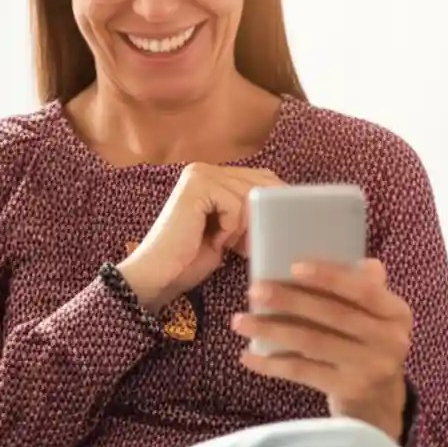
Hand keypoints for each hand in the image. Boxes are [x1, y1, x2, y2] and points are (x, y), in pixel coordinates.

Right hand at [119, 164, 283, 311]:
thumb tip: (287, 205)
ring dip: (243, 227)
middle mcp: (205, 169)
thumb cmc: (193, 258)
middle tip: (245, 244)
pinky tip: (213, 240)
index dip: (275, 203)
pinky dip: (230, 228)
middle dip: (260, 217)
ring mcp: (198, 174)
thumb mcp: (232, 231)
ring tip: (225, 243)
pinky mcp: (195, 187)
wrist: (160, 277)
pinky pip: (234, 204)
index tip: (274, 228)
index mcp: (214, 175)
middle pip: (260, 183)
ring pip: (249, 196)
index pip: (263, 177)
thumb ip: (250, 211)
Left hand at [230, 259, 412, 441]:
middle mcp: (389, 340)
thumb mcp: (377, 315)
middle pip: (333, 315)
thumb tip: (329, 259)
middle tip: (255, 291)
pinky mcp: (347, 390)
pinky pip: (303, 372)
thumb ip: (362, 286)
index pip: (363, 289)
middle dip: (290, 300)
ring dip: (272, 331)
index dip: (330, 277)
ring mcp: (369, 367)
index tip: (294, 266)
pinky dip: (272, 364)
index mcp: (396, 312)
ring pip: (312, 343)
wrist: (380, 399)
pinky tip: (249, 356)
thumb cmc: (369, 342)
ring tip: (241, 321)